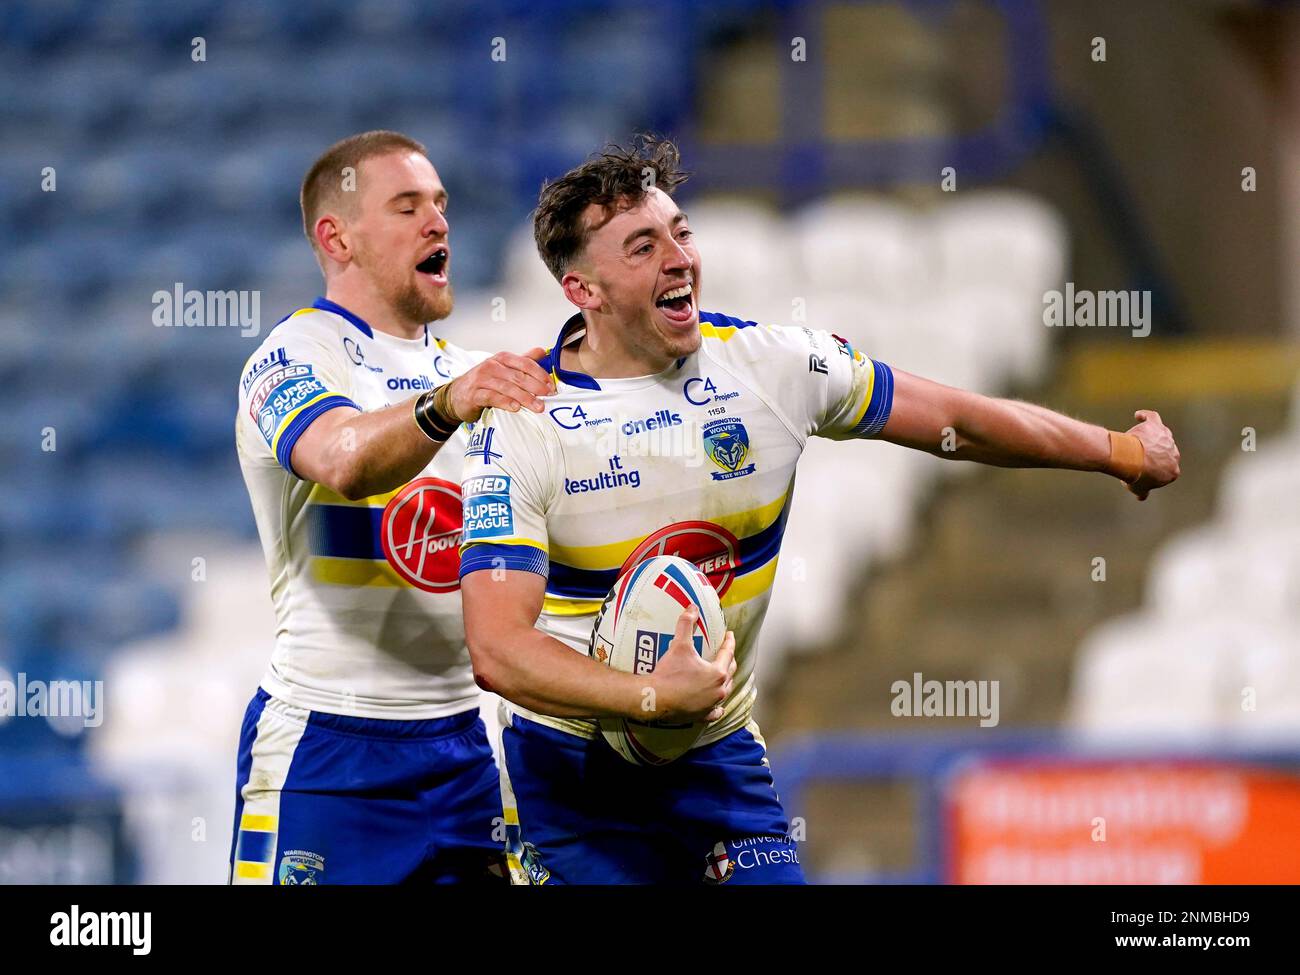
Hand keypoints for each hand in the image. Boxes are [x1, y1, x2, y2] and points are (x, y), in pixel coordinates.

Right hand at [445, 347, 553, 422]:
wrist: (456, 395)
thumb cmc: (483, 382)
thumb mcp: (503, 369)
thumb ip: (522, 361)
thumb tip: (541, 351)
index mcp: (502, 359)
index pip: (525, 364)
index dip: (540, 375)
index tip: (551, 386)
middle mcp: (492, 366)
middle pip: (518, 376)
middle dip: (536, 387)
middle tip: (548, 397)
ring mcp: (482, 379)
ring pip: (507, 387)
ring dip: (525, 398)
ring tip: (538, 406)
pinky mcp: (474, 394)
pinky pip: (492, 397)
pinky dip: (505, 402)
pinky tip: (516, 408)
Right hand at [644, 606, 735, 723]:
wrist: (655, 699)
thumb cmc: (669, 673)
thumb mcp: (679, 645)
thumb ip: (686, 624)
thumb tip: (692, 607)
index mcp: (717, 672)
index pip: (728, 653)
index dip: (729, 642)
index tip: (730, 635)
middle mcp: (719, 690)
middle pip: (730, 672)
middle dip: (729, 661)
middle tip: (725, 652)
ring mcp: (712, 705)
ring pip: (725, 691)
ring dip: (725, 682)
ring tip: (722, 675)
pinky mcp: (703, 716)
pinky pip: (715, 712)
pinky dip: (717, 707)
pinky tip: (717, 706)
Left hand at [1125, 409, 1180, 499]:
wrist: (1132, 461)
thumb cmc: (1136, 476)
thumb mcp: (1139, 488)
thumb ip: (1142, 492)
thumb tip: (1141, 497)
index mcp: (1173, 471)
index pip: (1167, 469)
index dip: (1156, 469)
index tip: (1145, 469)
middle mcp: (1173, 453)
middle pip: (1166, 451)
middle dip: (1155, 453)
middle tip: (1140, 454)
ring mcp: (1165, 439)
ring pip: (1161, 435)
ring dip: (1152, 437)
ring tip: (1138, 437)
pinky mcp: (1155, 427)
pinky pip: (1153, 418)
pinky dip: (1146, 416)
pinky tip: (1138, 416)